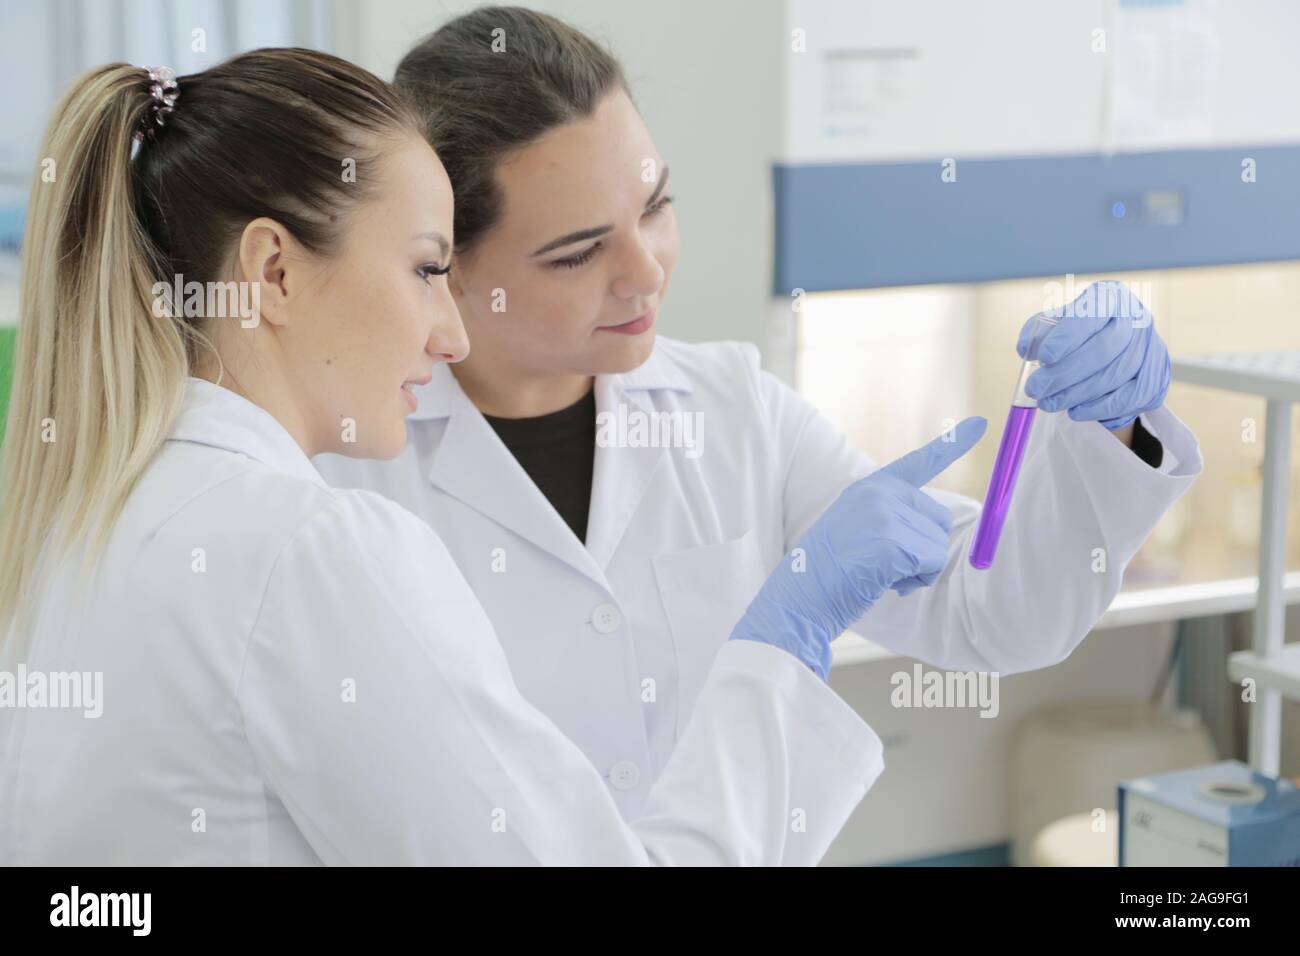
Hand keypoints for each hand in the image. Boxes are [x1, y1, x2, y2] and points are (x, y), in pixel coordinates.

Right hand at [730, 417, 986, 679]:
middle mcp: (879, 492)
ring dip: (920, 569)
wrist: (799, 599)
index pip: (919, 462)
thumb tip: (939, 530)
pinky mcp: (891, 541)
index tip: (980, 424)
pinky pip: (931, 562)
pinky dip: (917, 580)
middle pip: (939, 519)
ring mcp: (884, 514)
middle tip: (887, 566)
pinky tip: (885, 583)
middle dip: (925, 550)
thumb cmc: (830, 575)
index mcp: (870, 487)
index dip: (952, 444)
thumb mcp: (858, 533)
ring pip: (938, 545)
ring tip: (880, 575)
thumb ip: (893, 522)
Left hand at [1019, 280, 1170, 430]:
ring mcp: (1152, 347)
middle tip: (1036, 390)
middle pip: (1105, 349)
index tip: (1043, 357)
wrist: (1114, 349)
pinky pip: (1130, 397)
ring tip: (1049, 403)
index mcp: (1110, 297)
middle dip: (1065, 374)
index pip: (1092, 314)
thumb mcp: (1055, 323)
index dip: (1068, 337)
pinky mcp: (1157, 376)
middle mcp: (1137, 318)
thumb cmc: (1077, 333)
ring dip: (1077, 394)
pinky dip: (1100, 407)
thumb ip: (1038, 332)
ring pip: (1116, 376)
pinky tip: (1075, 410)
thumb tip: (1026, 349)